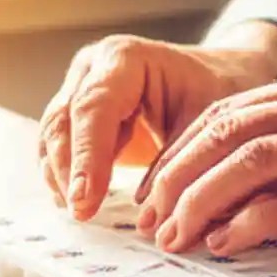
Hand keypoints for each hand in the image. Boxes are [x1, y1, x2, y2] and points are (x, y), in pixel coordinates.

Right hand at [38, 34, 276, 218]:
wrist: (222, 77)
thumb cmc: (220, 92)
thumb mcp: (209, 123)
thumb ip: (179, 165)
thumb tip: (152, 217)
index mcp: (125, 59)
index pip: (94, 108)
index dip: (87, 156)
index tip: (85, 200)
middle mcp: (94, 68)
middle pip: (64, 120)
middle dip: (69, 171)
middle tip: (81, 212)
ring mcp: (81, 88)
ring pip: (54, 135)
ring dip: (62, 176)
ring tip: (80, 212)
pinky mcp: (79, 114)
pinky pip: (60, 146)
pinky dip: (65, 175)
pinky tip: (79, 203)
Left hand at [134, 64, 276, 254]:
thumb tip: (233, 192)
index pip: (225, 113)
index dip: (178, 154)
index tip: (151, 192)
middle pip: (227, 133)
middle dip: (175, 178)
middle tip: (148, 220)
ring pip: (253, 164)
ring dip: (202, 203)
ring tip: (174, 237)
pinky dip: (253, 224)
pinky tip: (226, 245)